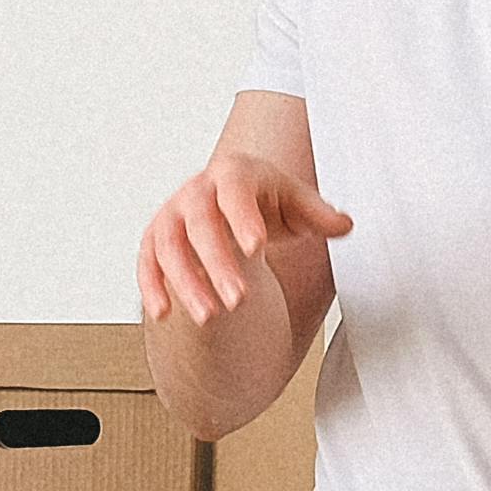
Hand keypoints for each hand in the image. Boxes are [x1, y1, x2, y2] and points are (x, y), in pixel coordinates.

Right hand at [135, 144, 351, 323]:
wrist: (229, 200)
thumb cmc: (266, 202)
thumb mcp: (297, 204)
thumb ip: (320, 215)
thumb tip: (344, 224)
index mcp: (234, 173)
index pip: (235, 192)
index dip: (242, 218)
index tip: (256, 247)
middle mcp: (196, 190)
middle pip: (200, 224)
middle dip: (218, 264)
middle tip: (239, 300)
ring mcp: (171, 215)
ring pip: (169, 247)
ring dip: (186, 283)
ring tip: (208, 317)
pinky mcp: (154, 239)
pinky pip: (147, 262)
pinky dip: (152, 286)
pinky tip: (163, 312)